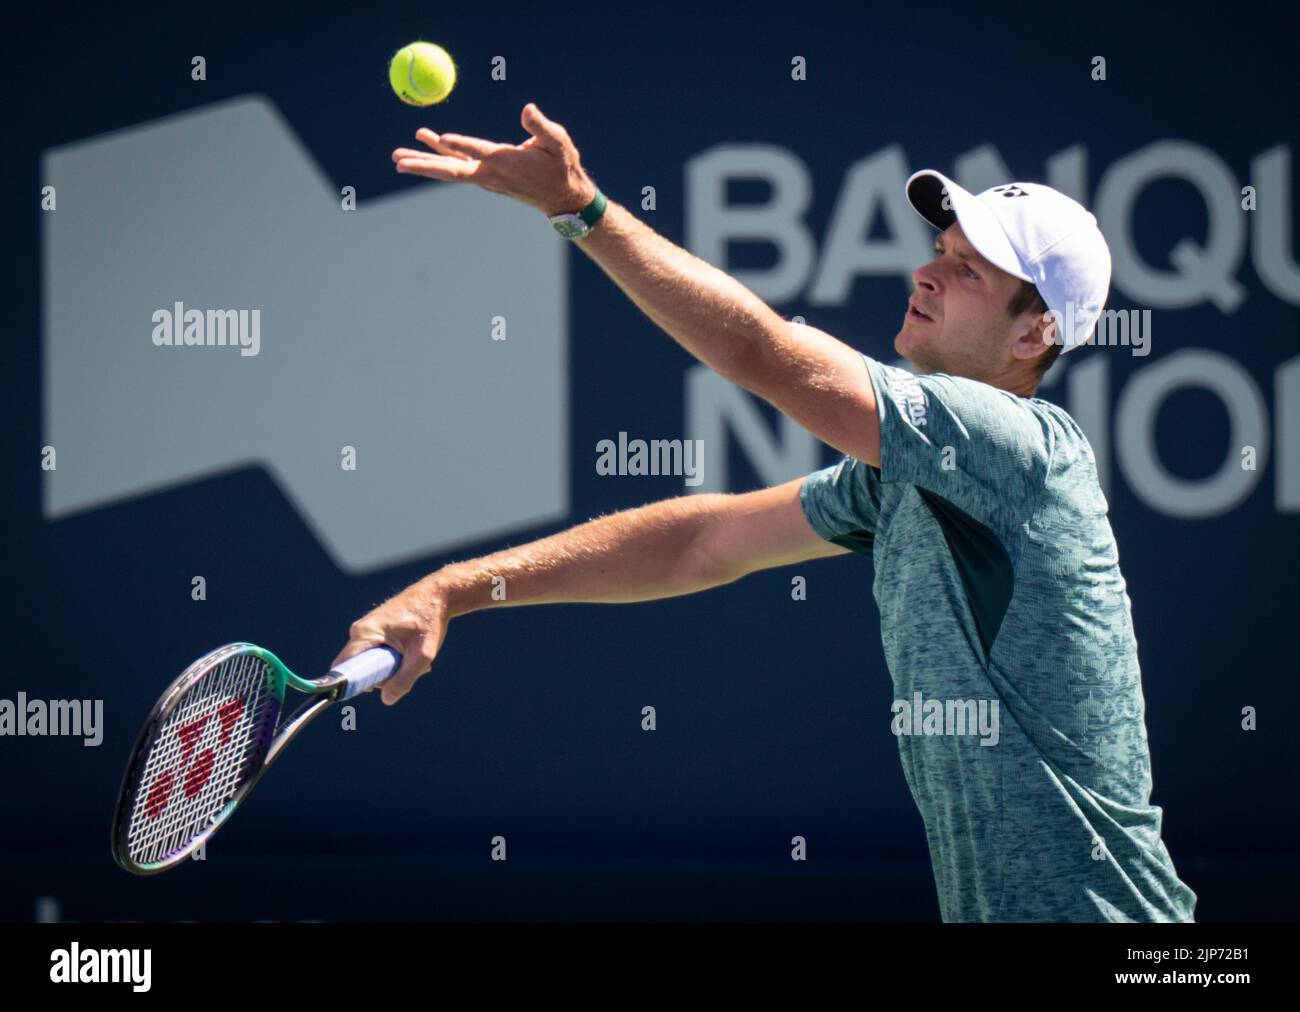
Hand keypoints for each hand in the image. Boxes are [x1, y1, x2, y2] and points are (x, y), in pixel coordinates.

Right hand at [331, 576, 450, 704]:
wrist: (437, 596)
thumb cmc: (429, 620)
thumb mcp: (422, 654)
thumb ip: (405, 678)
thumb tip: (387, 699)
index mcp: (365, 633)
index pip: (344, 666)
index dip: (352, 683)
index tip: (374, 688)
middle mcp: (360, 631)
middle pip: (359, 668)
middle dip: (383, 676)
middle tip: (408, 669)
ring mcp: (366, 632)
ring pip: (370, 663)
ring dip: (392, 668)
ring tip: (414, 659)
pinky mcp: (375, 633)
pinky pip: (376, 655)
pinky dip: (394, 659)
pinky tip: (411, 654)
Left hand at [391, 102, 597, 216]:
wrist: (563, 197)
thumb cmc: (562, 166)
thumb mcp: (559, 142)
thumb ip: (540, 126)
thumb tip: (526, 109)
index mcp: (507, 161)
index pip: (479, 151)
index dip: (461, 144)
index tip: (442, 138)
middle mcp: (491, 173)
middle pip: (451, 170)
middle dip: (423, 165)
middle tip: (397, 161)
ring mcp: (486, 178)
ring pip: (450, 169)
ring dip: (423, 161)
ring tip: (396, 155)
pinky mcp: (485, 177)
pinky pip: (458, 166)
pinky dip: (440, 155)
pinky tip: (427, 141)